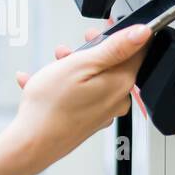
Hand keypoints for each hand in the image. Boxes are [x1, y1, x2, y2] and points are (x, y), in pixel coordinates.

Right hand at [8, 23, 151, 172]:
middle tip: (70, 49)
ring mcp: (102, 112)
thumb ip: (116, 47)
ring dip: (72, 66)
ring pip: (93, 78)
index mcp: (120, 83)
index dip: (119, 34)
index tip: (100, 30)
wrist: (31, 144)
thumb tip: (143, 33)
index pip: (137, 50)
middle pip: (112, 64)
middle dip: (90, 51)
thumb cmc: (51, 107)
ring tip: (53, 65)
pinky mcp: (88, 120)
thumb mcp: (82, 64)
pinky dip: (62, 85)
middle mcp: (117, 100)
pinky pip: (79, 95)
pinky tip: (42, 82)